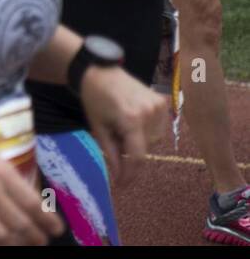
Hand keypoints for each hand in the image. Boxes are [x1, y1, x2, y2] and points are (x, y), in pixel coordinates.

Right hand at [0, 127, 62, 245]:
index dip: (48, 221)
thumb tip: (35, 207)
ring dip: (16, 245)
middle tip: (41, 241)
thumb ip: (15, 183)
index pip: (32, 204)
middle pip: (19, 224)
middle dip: (36, 238)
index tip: (56, 229)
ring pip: (0, 236)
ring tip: (23, 246)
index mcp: (2, 173)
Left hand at [80, 65, 167, 186]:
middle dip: (130, 151)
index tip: (122, 185)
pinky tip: (133, 121)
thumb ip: (111, 154)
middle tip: (115, 139)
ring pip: (155, 139)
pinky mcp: (163, 101)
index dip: (130, 174)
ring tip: (122, 127)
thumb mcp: (98, 129)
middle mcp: (150, 112)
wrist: (100, 72)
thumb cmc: (94, 100)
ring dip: (140, 141)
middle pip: (146, 148)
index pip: (137, 156)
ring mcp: (159, 105)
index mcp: (131, 119)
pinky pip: (159, 126)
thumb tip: (120, 176)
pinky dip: (148, 130)